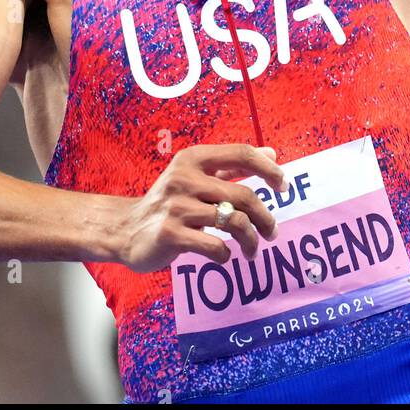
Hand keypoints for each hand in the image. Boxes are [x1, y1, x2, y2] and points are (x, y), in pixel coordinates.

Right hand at [116, 143, 285, 272]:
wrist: (125, 229)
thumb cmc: (169, 202)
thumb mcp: (196, 175)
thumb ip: (232, 166)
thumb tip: (271, 154)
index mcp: (194, 158)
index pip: (242, 153)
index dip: (268, 169)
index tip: (284, 186)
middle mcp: (185, 178)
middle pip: (243, 195)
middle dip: (265, 217)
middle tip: (272, 232)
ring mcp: (177, 206)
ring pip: (234, 222)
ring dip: (251, 240)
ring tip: (252, 250)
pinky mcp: (170, 234)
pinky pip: (214, 245)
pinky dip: (226, 254)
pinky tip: (225, 256)